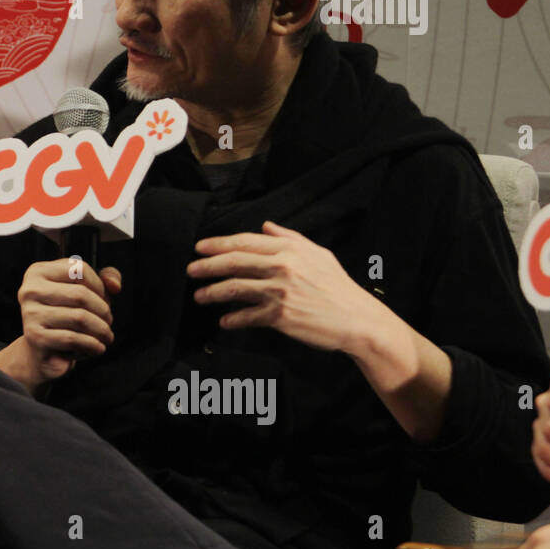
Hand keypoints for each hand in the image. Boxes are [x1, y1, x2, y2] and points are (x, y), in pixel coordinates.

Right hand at [0, 258, 121, 392]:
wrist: (44, 353)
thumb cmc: (67, 317)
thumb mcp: (88, 292)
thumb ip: (106, 278)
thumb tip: (114, 286)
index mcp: (39, 272)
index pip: (79, 269)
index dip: (99, 286)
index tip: (103, 300)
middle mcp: (30, 290)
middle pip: (80, 294)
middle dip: (103, 310)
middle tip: (108, 322)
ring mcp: (30, 313)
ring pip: (79, 318)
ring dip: (101, 330)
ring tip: (106, 336)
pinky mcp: (34, 337)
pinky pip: (72, 339)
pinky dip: (92, 345)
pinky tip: (98, 348)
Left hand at [186, 220, 393, 354]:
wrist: (357, 318)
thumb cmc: (338, 286)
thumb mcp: (318, 254)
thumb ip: (290, 238)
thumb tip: (266, 226)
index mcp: (289, 249)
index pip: (245, 242)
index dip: (218, 244)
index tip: (200, 248)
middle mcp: (282, 267)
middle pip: (234, 262)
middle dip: (207, 266)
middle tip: (191, 270)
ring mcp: (280, 292)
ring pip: (235, 288)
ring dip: (213, 292)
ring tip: (200, 296)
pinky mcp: (280, 316)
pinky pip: (248, 316)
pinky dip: (233, 319)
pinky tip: (224, 322)